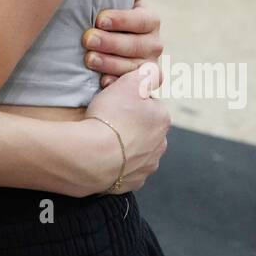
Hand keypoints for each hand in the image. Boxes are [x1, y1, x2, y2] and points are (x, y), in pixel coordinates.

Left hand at [84, 0, 162, 86]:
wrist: (101, 45)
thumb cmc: (107, 16)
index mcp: (150, 20)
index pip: (143, 20)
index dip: (122, 19)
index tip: (100, 19)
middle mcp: (155, 44)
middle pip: (136, 45)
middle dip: (110, 42)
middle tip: (88, 39)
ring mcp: (149, 66)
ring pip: (133, 67)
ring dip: (110, 63)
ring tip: (89, 59)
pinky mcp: (141, 85)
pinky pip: (133, 87)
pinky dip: (116, 83)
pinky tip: (102, 81)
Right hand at [84, 63, 169, 193]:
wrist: (92, 156)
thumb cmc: (110, 117)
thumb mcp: (129, 82)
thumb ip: (145, 74)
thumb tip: (153, 72)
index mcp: (162, 119)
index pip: (147, 103)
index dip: (128, 100)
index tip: (113, 102)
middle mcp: (160, 144)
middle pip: (143, 127)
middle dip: (129, 123)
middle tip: (106, 119)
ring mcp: (147, 166)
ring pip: (136, 149)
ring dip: (124, 145)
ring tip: (102, 139)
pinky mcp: (133, 182)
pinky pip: (126, 169)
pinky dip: (116, 163)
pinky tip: (103, 156)